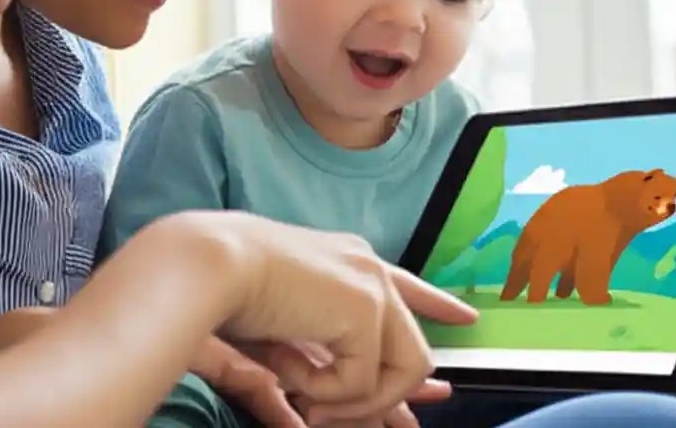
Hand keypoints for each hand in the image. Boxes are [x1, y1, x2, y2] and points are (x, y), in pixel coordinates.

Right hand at [206, 212, 477, 422]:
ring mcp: (373, 288)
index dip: (439, 303)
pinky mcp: (366, 309)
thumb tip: (319, 415)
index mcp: (346, 262)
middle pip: (416, 351)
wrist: (208, 266)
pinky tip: (293, 371)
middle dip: (387, 400)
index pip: (407, 286)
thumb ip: (315, 363)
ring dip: (355, 402)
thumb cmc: (223, 293)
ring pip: (405, 373)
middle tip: (322, 416)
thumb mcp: (278, 332)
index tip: (466, 317)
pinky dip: (328, 392)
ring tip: (308, 402)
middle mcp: (367, 269)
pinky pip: (365, 380)